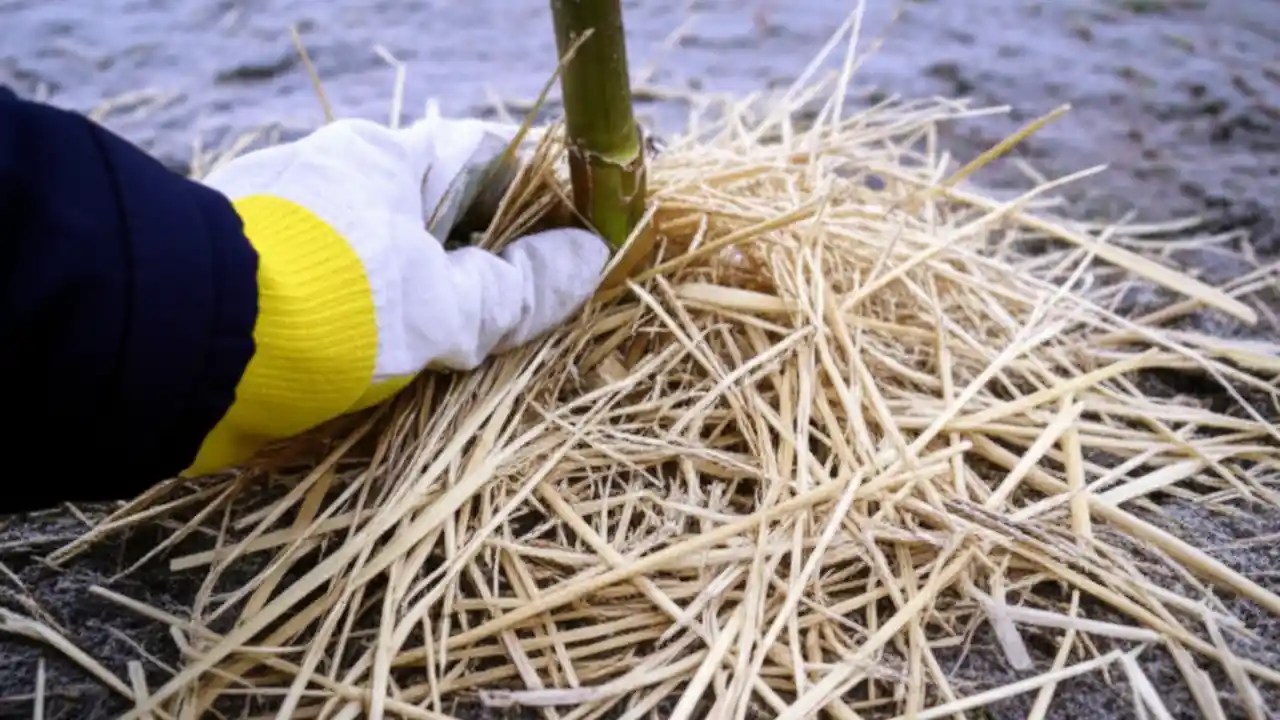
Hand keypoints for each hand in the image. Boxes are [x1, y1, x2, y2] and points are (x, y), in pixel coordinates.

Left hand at [184, 110, 608, 475]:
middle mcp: (332, 179)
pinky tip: (375, 369)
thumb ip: (517, 288)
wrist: (177, 352)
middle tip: (510, 323)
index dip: (532, 198)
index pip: (480, 155)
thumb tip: (586, 259)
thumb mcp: (441, 308)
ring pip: (381, 256)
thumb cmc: (326, 309)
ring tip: (447, 360)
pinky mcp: (250, 278)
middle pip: (432, 211)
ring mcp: (286, 224)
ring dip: (419, 303)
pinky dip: (363, 325)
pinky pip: (332, 292)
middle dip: (475, 265)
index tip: (562, 249)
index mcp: (382, 160)